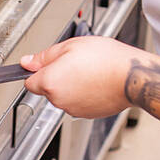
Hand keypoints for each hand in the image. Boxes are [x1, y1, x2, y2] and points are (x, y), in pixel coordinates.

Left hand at [20, 37, 141, 117]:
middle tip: (76, 62)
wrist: (132, 77)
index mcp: (50, 82)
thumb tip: (27, 62)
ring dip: (72, 86)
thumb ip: (45, 56)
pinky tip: (96, 82)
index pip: (29, 82)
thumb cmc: (106, 60)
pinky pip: (78, 103)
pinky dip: (84, 95)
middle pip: (48, 89)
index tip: (46, 65)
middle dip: (58, 76)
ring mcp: (73, 110)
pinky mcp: (87, 114)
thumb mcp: (70, 46)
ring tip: (90, 71)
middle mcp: (58, 100)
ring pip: (64, 97)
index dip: (38, 71)